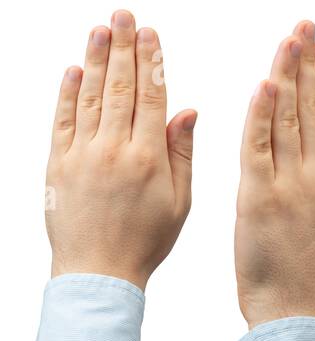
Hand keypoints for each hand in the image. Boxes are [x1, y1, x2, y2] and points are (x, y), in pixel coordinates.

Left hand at [45, 10, 195, 290]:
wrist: (97, 272)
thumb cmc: (144, 241)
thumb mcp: (179, 201)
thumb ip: (182, 152)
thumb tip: (187, 111)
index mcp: (149, 158)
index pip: (150, 96)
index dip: (151, 62)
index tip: (151, 34)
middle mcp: (113, 150)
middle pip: (119, 87)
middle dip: (122, 47)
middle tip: (123, 16)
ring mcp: (82, 155)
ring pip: (90, 96)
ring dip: (95, 59)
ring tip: (100, 30)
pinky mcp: (57, 164)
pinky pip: (62, 120)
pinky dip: (67, 93)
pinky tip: (73, 71)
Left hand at [236, 21, 314, 327]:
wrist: (299, 312)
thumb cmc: (310, 272)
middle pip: (310, 109)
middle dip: (307, 63)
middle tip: (305, 26)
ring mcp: (291, 186)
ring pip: (288, 120)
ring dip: (287, 75)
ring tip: (289, 39)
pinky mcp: (261, 198)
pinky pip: (260, 148)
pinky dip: (262, 114)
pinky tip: (265, 82)